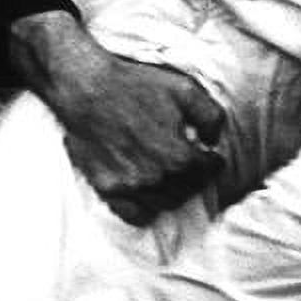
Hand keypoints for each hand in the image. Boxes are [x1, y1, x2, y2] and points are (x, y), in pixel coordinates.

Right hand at [10, 13, 224, 222]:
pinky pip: (134, 215)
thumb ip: (211, 116)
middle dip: (195, 178)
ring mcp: (131, 187)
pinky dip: (145, 209)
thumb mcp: (184, 90)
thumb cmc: (134, 85)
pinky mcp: (108, 188)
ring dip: (173, 193)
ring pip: (164, 204)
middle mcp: (157, 178)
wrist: (86, 88)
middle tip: (192, 168)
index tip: (211, 157)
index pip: (208, 171)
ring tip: (172, 179)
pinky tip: (147, 195)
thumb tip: (214, 140)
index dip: (213, 162)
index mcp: (178, 156)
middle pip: (188, 191)